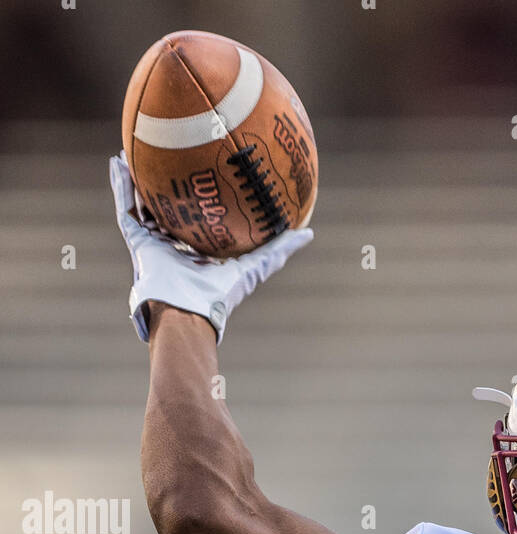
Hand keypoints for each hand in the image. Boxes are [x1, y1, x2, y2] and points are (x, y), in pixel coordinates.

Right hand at [109, 151, 312, 344]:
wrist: (189, 310)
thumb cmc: (222, 294)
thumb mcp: (256, 266)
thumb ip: (279, 250)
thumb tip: (308, 233)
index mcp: (198, 253)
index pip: (197, 222)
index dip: (200, 201)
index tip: (204, 175)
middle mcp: (173, 247)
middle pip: (168, 210)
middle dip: (167, 187)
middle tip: (168, 157)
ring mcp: (153, 244)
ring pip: (142, 205)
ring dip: (137, 179)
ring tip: (133, 151)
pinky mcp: (136, 243)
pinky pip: (125, 208)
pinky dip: (120, 186)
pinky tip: (117, 162)